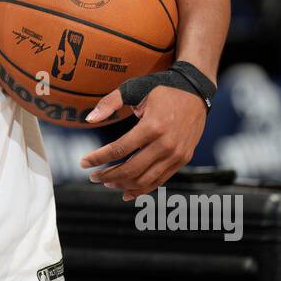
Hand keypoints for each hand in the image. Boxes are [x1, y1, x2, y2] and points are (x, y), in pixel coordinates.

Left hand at [78, 86, 206, 200]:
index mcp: (152, 126)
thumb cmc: (162, 89)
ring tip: (107, 182)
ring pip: (145, 179)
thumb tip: (89, 119)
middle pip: (131, 169)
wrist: (196, 91)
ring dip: (123, 185)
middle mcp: (166, 144)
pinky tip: (127, 192)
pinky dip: (143, 189)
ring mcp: (176, 154)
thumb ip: (110, 103)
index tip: (83, 163)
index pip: (119, 149)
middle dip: (108, 175)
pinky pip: (160, 180)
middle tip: (93, 176)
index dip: (98, 158)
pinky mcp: (183, 159)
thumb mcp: (134, 89)